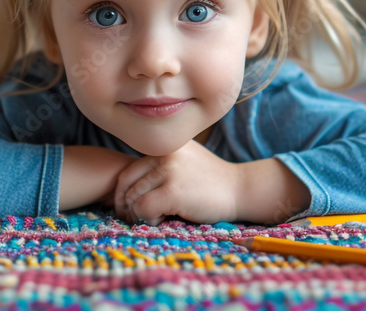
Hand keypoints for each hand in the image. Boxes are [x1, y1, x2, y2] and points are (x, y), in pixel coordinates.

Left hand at [113, 139, 240, 225]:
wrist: (241, 190)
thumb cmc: (211, 182)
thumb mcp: (183, 161)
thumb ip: (158, 166)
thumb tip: (124, 188)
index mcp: (164, 145)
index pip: (128, 170)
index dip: (124, 193)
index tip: (130, 208)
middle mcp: (164, 153)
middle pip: (125, 183)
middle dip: (126, 206)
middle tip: (134, 219)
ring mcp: (169, 171)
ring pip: (133, 197)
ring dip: (140, 214)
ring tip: (157, 217)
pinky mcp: (173, 191)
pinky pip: (143, 209)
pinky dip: (149, 219)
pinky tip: (164, 219)